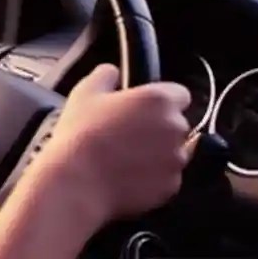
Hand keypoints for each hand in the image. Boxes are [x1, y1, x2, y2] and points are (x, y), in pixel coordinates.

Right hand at [34, 64, 192, 227]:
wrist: (78, 182)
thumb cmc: (81, 134)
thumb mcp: (85, 93)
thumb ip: (105, 75)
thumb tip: (112, 72)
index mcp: (159, 100)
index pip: (180, 94)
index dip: (162, 101)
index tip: (143, 109)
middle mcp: (175, 127)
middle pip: (177, 124)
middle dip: (159, 129)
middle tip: (129, 135)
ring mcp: (176, 159)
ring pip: (173, 152)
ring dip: (158, 154)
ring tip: (126, 158)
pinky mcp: (171, 186)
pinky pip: (168, 178)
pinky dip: (154, 178)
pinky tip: (128, 176)